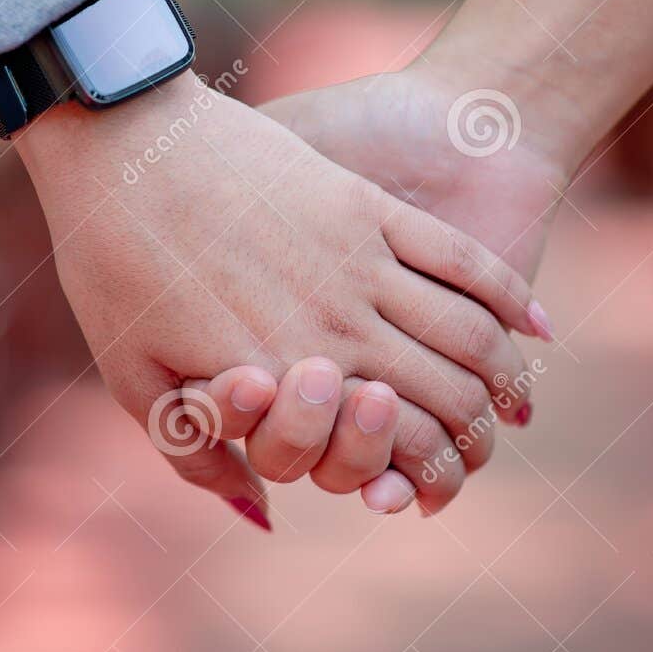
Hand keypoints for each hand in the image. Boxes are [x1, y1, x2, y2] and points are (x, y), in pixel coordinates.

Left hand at [14, 71, 545, 519]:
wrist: (122, 135)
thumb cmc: (112, 263)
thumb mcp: (134, 379)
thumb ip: (200, 456)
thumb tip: (265, 516)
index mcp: (282, 379)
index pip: (387, 450)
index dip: (424, 480)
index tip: (429, 491)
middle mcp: (335, 329)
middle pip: (446, 399)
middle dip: (476, 440)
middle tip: (484, 452)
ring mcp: (360, 262)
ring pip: (467, 336)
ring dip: (506, 380)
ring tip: (520, 404)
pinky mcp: (368, 205)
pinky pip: (460, 261)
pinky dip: (510, 298)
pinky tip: (540, 328)